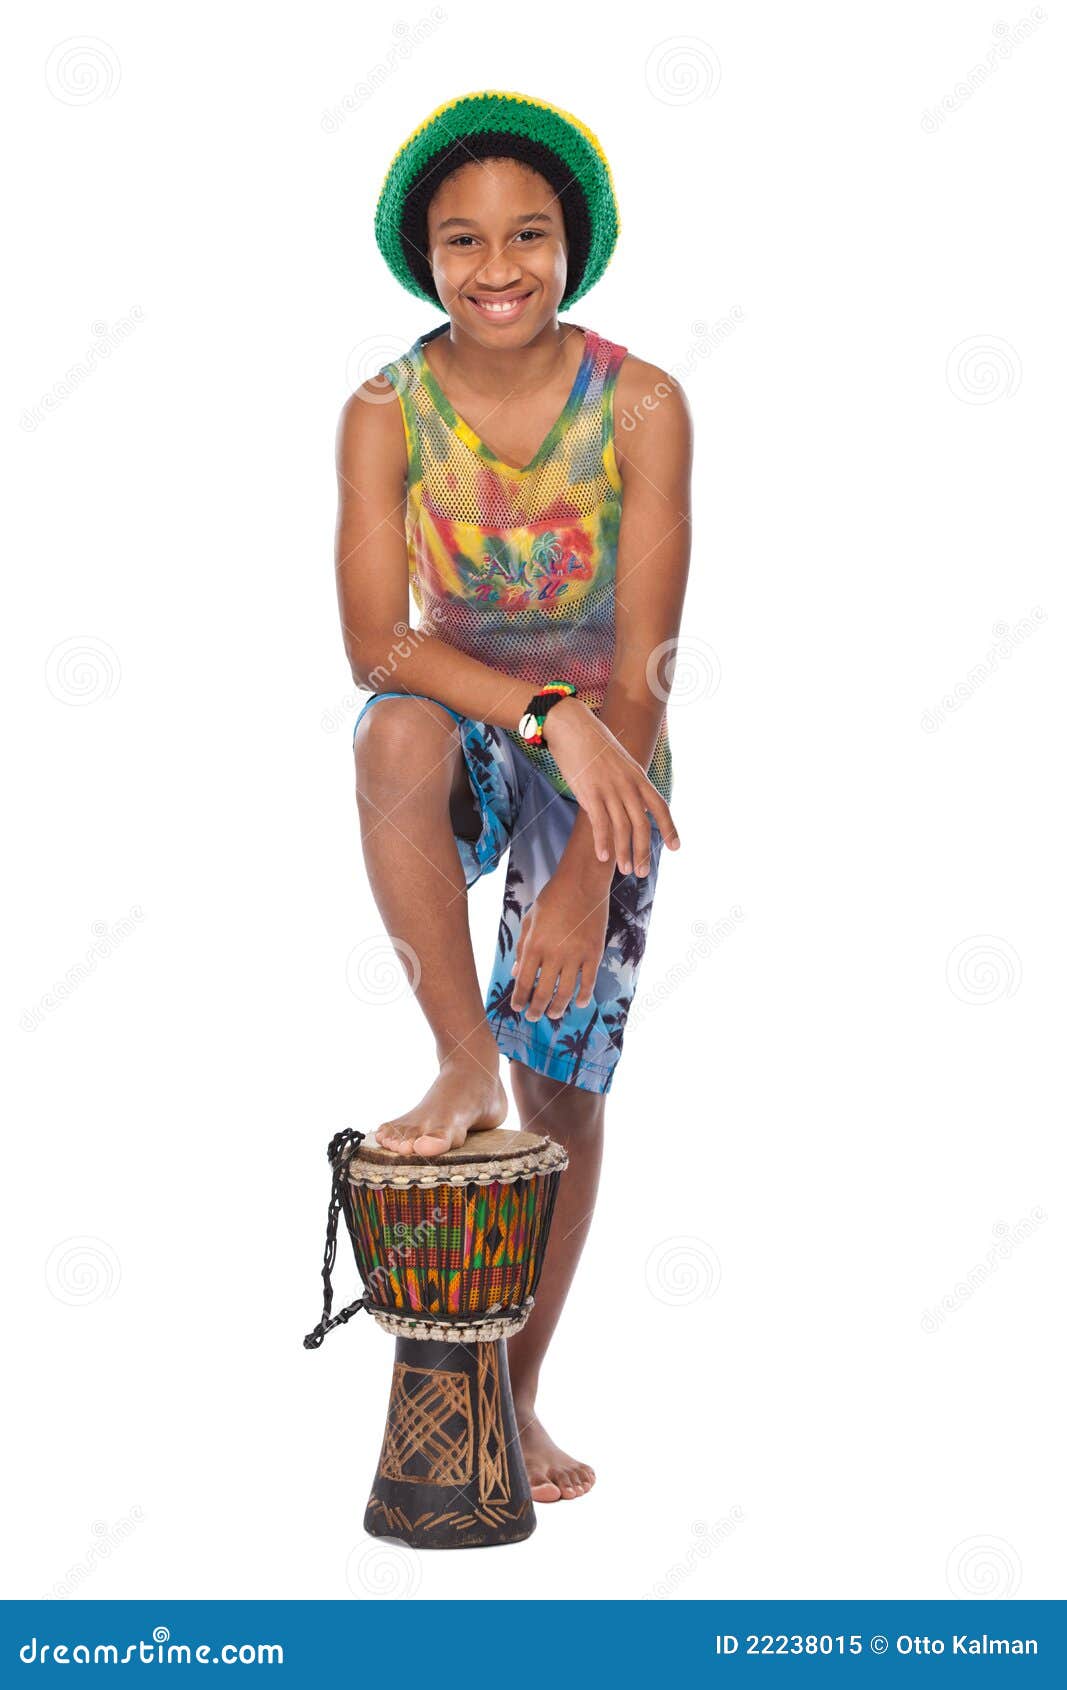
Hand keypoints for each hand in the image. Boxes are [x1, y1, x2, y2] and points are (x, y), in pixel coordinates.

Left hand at [509, 868, 609, 1023]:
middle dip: (536, 1010)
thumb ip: (523, 949)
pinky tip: (580, 1003)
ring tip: (554, 1015)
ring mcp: (575, 956)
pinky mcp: (594, 953)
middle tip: (533, 1018)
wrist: (582, 883)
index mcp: (534, 946)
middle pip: (543, 993)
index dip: (520, 999)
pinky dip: (584, 996)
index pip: (524, 982)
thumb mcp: (530, 920)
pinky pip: (589, 982)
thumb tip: (516, 973)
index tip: (517, 1008)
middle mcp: (553, 954)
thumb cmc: (553, 898)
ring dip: (558, 1008)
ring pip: (565, 993)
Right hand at [542, 698, 679, 875]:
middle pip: (642, 824)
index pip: (660, 806)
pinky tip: (604, 857)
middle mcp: (628, 784)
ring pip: (622, 828)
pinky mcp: (590, 792)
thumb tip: (626, 802)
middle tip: (642, 872)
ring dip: (625, 852)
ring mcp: (609, 789)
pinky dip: (603, 842)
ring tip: (626, 870)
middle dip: (644, 851)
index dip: (669, 828)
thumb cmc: (593, 744)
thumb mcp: (619, 762)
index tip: (675, 847)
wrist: (572, 725)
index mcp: (638, 777)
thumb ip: (625, 783)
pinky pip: (600, 823)